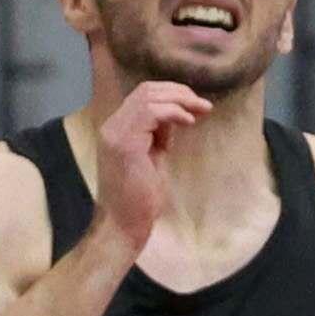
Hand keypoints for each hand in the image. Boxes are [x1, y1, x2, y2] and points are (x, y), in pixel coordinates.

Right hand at [88, 76, 201, 246]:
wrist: (124, 226)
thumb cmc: (140, 200)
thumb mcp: (153, 158)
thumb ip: (159, 135)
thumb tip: (175, 116)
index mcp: (117, 129)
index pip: (143, 96)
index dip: (173, 94)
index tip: (197, 106)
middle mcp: (112, 126)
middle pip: (146, 89)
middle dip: (180, 92)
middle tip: (203, 105)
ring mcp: (115, 133)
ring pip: (148, 96)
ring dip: (180, 100)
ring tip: (200, 111)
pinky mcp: (124, 143)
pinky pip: (151, 112)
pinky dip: (173, 112)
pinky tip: (189, 122)